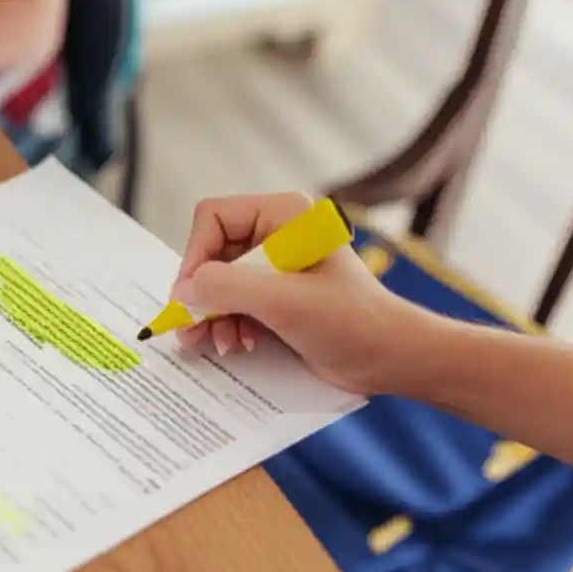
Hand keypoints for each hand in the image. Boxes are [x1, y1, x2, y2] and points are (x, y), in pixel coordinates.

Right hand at [171, 193, 427, 394]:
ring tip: (221, 342)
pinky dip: (228, 324)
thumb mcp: (283, 301)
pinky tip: (240, 343)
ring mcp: (275, 265)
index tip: (191, 295)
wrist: (389, 357)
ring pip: (217, 282)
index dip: (195, 256)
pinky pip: (232, 303)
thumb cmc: (351, 320)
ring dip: (213, 315)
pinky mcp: (276, 295)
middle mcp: (276, 232)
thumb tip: (182, 290)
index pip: (214, 218)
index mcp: (283, 214)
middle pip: (211, 253)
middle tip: (191, 329)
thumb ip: (227, 288)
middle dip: (202, 294)